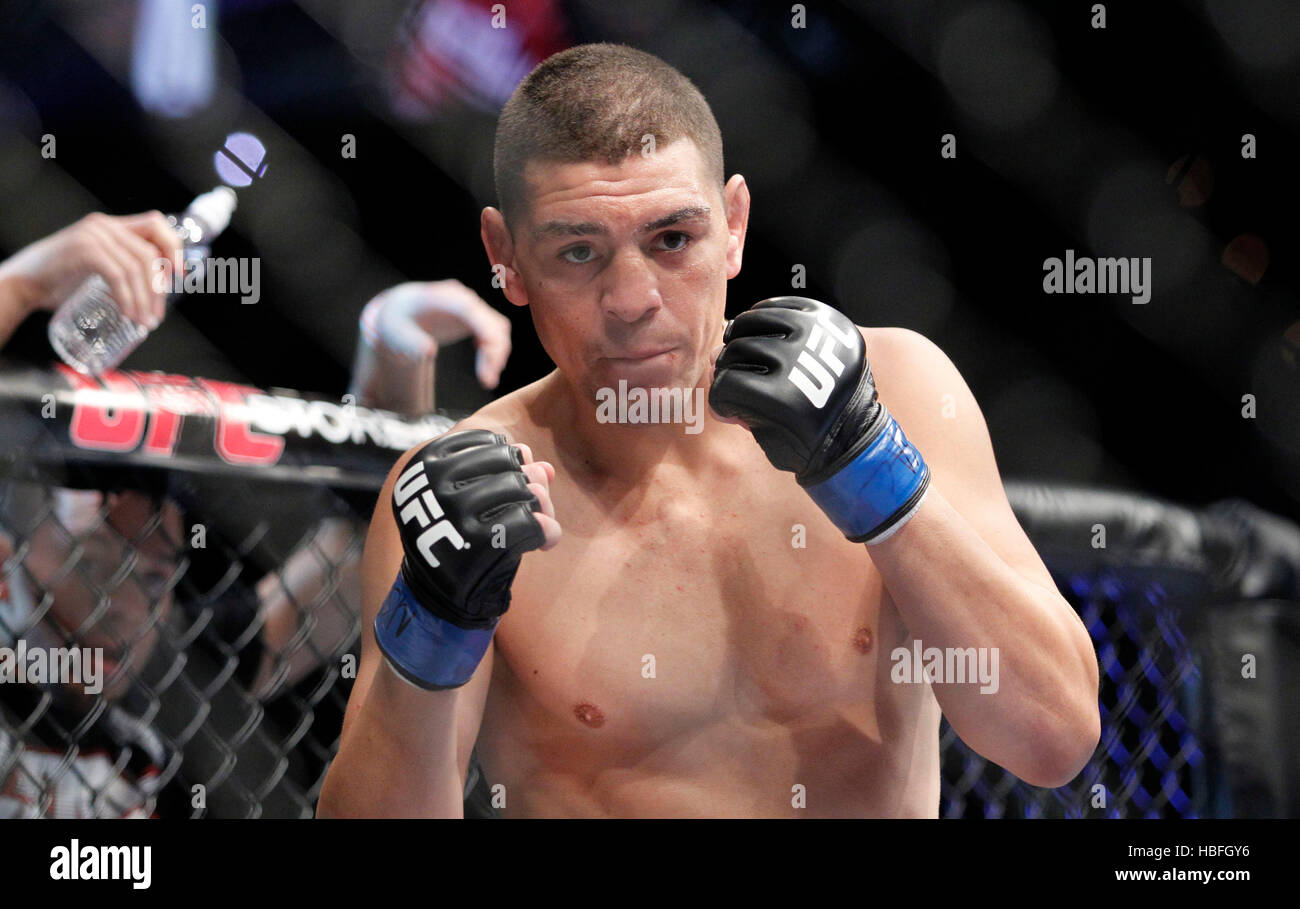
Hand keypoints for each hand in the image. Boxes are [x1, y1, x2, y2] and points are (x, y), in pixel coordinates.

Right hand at [0, 211, 183, 328]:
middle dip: (159, 287)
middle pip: (151, 251)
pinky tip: (129, 314)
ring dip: (146, 298)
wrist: (23, 284)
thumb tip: (158, 291)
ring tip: (144, 321)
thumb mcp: (98, 269)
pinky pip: (118, 274)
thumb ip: (123, 269)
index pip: (156, 224)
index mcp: (112, 226)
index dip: (174, 247)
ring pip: (137, 266)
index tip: (179, 276)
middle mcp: (104, 226)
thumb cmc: (60, 281)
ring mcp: (93, 236)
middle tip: (156, 315)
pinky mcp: (83, 251)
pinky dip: (128, 297)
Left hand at [349, 280, 512, 414]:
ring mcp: (472, 306)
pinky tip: (485, 367)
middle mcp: (463, 298)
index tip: (489, 362)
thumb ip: (411, 341)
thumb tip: (429, 352)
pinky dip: (494, 351)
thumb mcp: (395, 332)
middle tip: (488, 381)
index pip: (472, 311)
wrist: (402, 309)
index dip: (486, 334)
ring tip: (487, 379)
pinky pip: (494, 333)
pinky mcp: (476, 317)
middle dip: (495, 352)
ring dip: (498, 354)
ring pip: (498, 329)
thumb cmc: (398, 320)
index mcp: (444, 298)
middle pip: (492, 322)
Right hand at [374, 430, 558, 689]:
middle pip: (509, 467)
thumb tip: (542, 465)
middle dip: (530, 485)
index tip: (511, 481)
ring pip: (524, 493)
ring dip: (543, 508)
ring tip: (541, 523)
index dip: (509, 461)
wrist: (439, 603)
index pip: (487, 444)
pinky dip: (546, 532)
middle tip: (534, 505)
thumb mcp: (472, 502)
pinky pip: (532, 524)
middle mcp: (433, 488)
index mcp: (424, 468)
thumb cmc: (458, 543)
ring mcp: (455, 516)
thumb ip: (506, 476)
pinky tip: (544, 541)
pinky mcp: (479, 546)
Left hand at [708, 296, 929, 542]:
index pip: (767, 309)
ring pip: (732, 354)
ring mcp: (796, 363)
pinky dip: (721, 401)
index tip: (756, 360)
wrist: (846, 451)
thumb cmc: (820, 406)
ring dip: (726, 377)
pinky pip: (726, 386)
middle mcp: (813, 334)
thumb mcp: (808, 361)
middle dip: (734, 356)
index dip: (752, 333)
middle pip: (744, 329)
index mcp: (826, 319)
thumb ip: (766, 347)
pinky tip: (733, 413)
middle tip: (742, 383)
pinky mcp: (778, 397)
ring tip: (740, 399)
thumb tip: (714, 348)